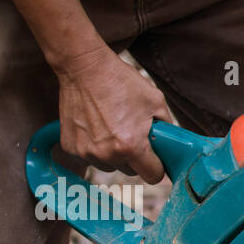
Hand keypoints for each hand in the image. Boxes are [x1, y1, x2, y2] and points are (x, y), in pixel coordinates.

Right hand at [54, 45, 172, 184]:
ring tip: (112, 128)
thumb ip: (168, 129)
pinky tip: (96, 128)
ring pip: (109, 165)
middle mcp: (107, 154)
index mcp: (132, 146)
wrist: (84, 67)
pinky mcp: (70, 147)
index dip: (157, 166)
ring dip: (114, 154)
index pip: (152, 176)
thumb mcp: (156, 102)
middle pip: (130, 171)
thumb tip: (172, 147)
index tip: (155, 158)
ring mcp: (86, 152)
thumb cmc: (122, 82)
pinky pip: (90, 158)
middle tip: (132, 134)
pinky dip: (95, 148)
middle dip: (135, 158)